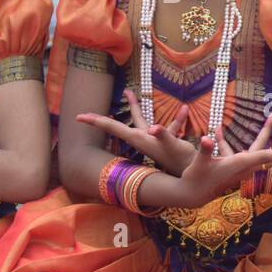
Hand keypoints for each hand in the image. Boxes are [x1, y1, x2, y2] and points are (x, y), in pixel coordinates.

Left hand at [75, 88, 197, 174]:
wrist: (192, 179)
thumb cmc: (181, 161)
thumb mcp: (173, 146)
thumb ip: (164, 135)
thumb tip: (153, 128)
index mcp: (139, 138)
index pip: (112, 127)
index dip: (95, 121)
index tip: (78, 116)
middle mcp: (142, 139)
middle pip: (122, 123)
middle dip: (112, 111)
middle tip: (93, 105)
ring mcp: (153, 141)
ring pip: (142, 120)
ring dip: (137, 107)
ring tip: (130, 93)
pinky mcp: (166, 142)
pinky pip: (168, 126)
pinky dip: (175, 118)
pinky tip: (183, 109)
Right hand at [174, 115, 271, 207]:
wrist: (195, 194)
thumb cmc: (196, 177)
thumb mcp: (199, 163)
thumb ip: (205, 151)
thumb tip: (208, 138)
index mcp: (241, 164)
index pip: (264, 158)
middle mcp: (249, 168)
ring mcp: (249, 169)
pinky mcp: (245, 169)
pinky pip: (262, 158)